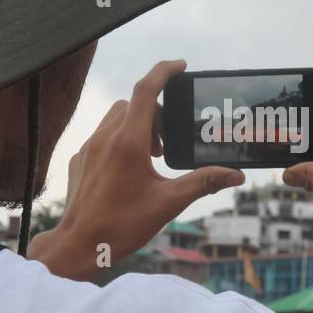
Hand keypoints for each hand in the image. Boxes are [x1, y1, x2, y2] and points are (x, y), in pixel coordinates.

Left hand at [28, 60, 244, 279]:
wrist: (77, 246)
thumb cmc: (120, 226)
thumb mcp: (168, 204)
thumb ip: (203, 183)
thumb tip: (235, 175)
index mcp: (128, 142)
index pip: (147, 90)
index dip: (164, 71)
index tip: (180, 66)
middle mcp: (105, 137)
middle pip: (134, 103)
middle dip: (156, 112)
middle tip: (169, 142)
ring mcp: (89, 147)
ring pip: (116, 117)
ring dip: (138, 124)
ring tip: (152, 156)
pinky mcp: (80, 160)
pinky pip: (102, 135)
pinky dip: (120, 139)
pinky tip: (129, 169)